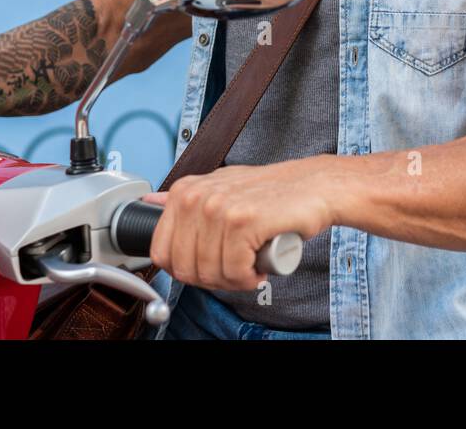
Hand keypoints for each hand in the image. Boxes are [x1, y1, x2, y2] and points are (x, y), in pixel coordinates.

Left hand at [144, 158, 332, 290]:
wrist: (314, 186)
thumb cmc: (271, 192)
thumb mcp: (221, 187)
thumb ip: (188, 198)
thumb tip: (151, 202)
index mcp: (185, 191)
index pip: (161, 252)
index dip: (186, 270)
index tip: (209, 266)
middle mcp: (197, 198)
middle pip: (185, 268)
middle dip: (211, 279)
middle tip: (235, 270)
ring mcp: (219, 208)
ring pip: (210, 273)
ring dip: (234, 280)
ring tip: (251, 265)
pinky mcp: (243, 221)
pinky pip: (235, 271)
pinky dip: (249, 277)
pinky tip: (261, 264)